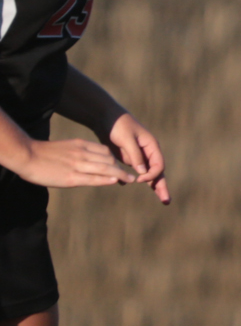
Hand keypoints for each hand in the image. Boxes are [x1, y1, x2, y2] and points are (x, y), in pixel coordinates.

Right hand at [7, 138, 133, 190]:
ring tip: (130, 179)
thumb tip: (89, 160)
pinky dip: (106, 179)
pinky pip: (93, 178)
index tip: (122, 166)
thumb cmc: (42, 153)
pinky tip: (116, 181)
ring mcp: (77, 165)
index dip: (115, 159)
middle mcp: (82, 154)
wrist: (26, 155)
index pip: (105, 151)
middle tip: (130, 176)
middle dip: (121, 168)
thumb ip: (78, 153)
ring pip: (105, 168)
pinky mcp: (71, 177)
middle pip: (109, 160)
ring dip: (120, 174)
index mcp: (80, 145)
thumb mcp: (65, 148)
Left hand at [101, 112, 169, 203]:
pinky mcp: (128, 158)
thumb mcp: (127, 139)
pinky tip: (130, 185)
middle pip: (158, 172)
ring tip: (162, 198)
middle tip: (166, 201)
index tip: (139, 179)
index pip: (158, 165)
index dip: (152, 175)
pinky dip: (134, 179)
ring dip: (154, 186)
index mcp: (151, 146)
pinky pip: (134, 171)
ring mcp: (139, 156)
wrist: (105, 117)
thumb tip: (142, 173)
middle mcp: (148, 152)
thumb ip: (135, 155)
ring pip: (148, 174)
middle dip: (162, 186)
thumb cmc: (118, 125)